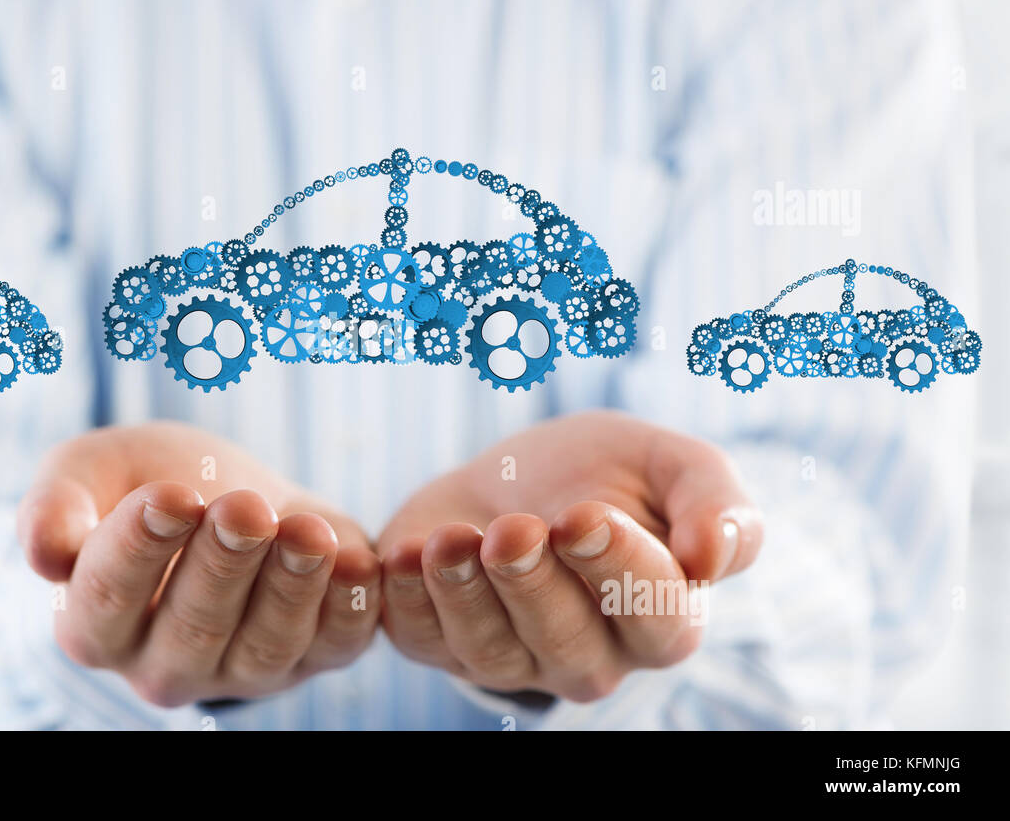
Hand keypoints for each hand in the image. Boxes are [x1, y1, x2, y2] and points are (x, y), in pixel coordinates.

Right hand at [17, 422, 379, 706]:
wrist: (230, 493)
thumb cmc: (149, 482)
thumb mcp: (91, 472)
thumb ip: (56, 505)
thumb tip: (43, 553)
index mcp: (95, 624)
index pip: (107, 598)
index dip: (138, 548)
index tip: (171, 497)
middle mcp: (165, 665)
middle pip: (192, 629)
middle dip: (221, 566)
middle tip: (243, 509)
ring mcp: (243, 669)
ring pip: (266, 645)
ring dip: (290, 588)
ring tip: (305, 531)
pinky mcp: (313, 655)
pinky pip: (336, 644)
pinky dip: (350, 606)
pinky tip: (357, 561)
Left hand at [378, 410, 762, 701]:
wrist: (521, 473)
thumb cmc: (607, 473)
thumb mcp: (674, 466)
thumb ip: (717, 506)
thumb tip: (711, 560)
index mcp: (661, 618)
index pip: (653, 614)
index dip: (618, 567)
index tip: (583, 516)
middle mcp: (590, 654)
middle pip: (567, 644)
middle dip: (534, 585)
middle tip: (513, 529)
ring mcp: (512, 656)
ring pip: (489, 651)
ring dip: (464, 594)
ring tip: (452, 538)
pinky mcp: (441, 640)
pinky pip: (422, 639)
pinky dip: (407, 598)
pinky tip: (405, 552)